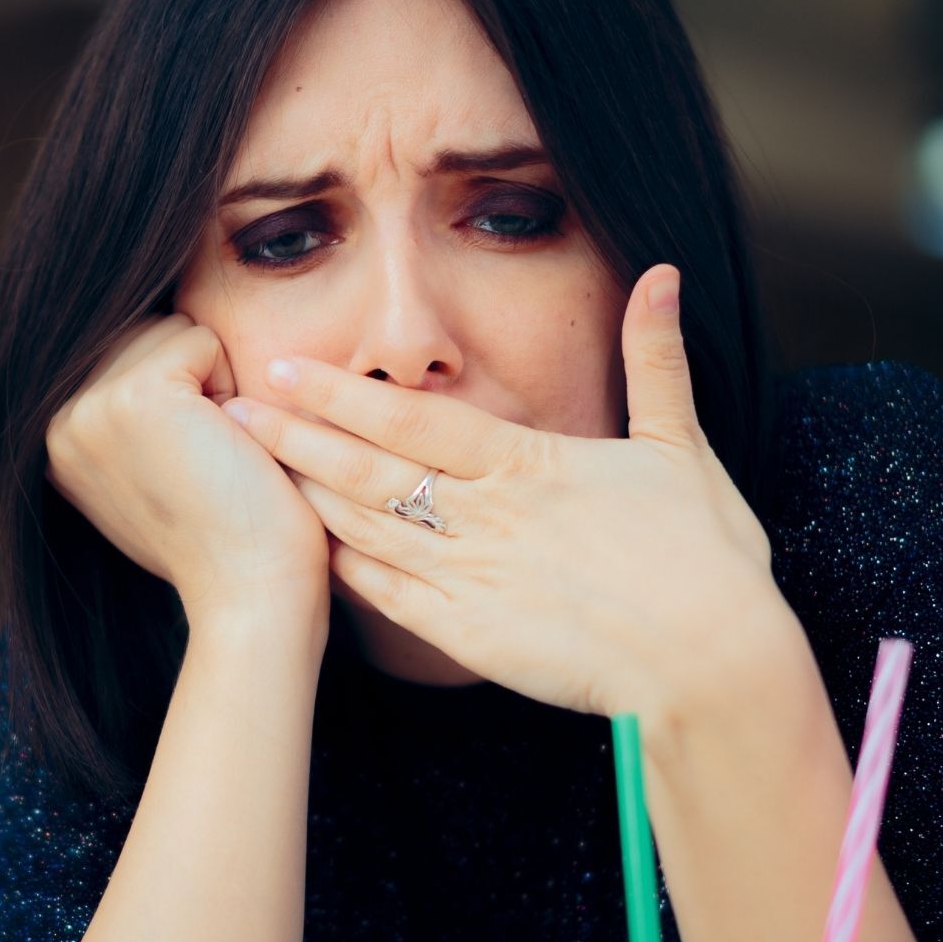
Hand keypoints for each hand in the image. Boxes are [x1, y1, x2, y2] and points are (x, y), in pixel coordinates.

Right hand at [47, 314, 329, 626]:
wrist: (249, 592)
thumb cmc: (226, 538)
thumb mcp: (153, 473)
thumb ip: (130, 419)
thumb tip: (140, 344)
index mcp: (58, 439)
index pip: (126, 353)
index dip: (180, 396)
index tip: (186, 468)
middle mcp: (58, 422)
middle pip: (146, 332)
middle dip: (193, 381)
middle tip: (205, 461)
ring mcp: (90, 408)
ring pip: (172, 330)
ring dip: (213, 381)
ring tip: (214, 453)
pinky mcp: (134, 397)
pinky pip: (201, 341)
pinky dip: (231, 384)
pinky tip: (226, 444)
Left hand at [219, 266, 786, 723]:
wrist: (711, 666)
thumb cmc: (707, 561)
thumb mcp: (684, 450)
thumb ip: (656, 362)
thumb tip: (662, 275)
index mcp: (531, 465)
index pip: (416, 418)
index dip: (342, 394)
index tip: (285, 369)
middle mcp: (489, 517)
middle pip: (371, 467)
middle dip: (296, 436)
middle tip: (231, 409)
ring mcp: (474, 580)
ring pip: (370, 527)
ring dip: (305, 495)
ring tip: (247, 469)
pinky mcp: (471, 637)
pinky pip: (391, 597)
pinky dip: (345, 570)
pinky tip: (304, 549)